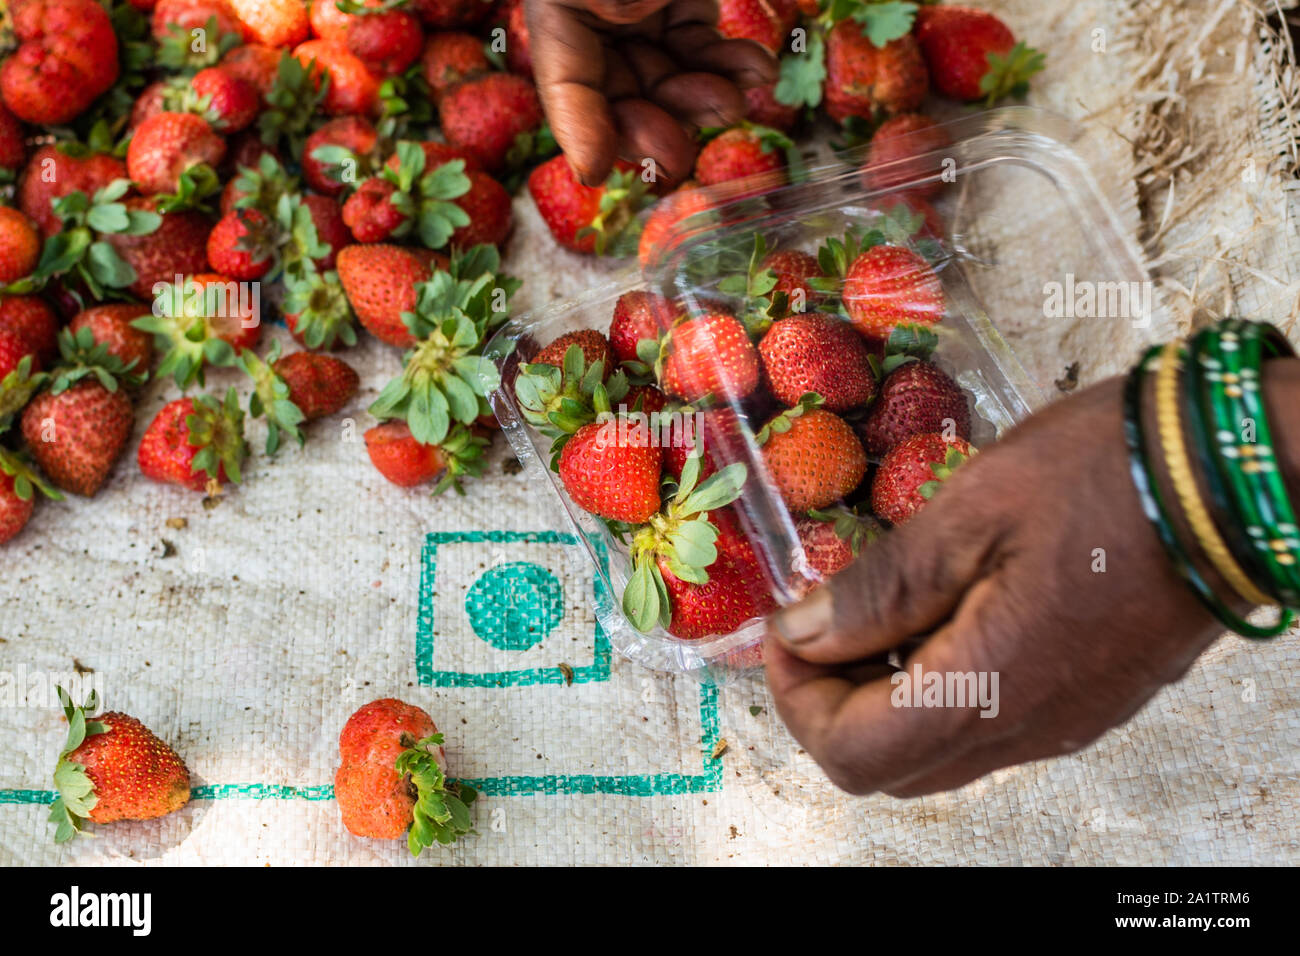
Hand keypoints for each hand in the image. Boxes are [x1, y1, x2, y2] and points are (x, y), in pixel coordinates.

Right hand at [526, 0, 776, 185]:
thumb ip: (579, 70)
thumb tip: (586, 169)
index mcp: (560, 12)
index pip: (567, 90)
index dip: (585, 135)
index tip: (595, 174)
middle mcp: (599, 19)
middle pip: (624, 95)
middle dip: (656, 125)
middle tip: (680, 154)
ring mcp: (647, 13)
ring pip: (673, 80)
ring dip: (705, 100)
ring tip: (733, 102)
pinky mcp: (687, 4)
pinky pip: (708, 49)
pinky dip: (734, 66)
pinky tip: (759, 70)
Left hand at [764, 372, 1248, 797]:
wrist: (1239, 471)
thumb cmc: (1106, 475)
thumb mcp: (970, 513)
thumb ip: (880, 588)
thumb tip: (801, 634)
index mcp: (989, 689)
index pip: (853, 753)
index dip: (795, 699)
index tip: (784, 629)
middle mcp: (1027, 729)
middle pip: (890, 767)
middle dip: (831, 704)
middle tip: (820, 623)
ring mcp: (1065, 720)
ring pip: (938, 751)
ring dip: (883, 696)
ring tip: (875, 609)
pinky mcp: (1089, 697)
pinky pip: (989, 724)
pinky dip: (937, 687)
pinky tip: (939, 611)